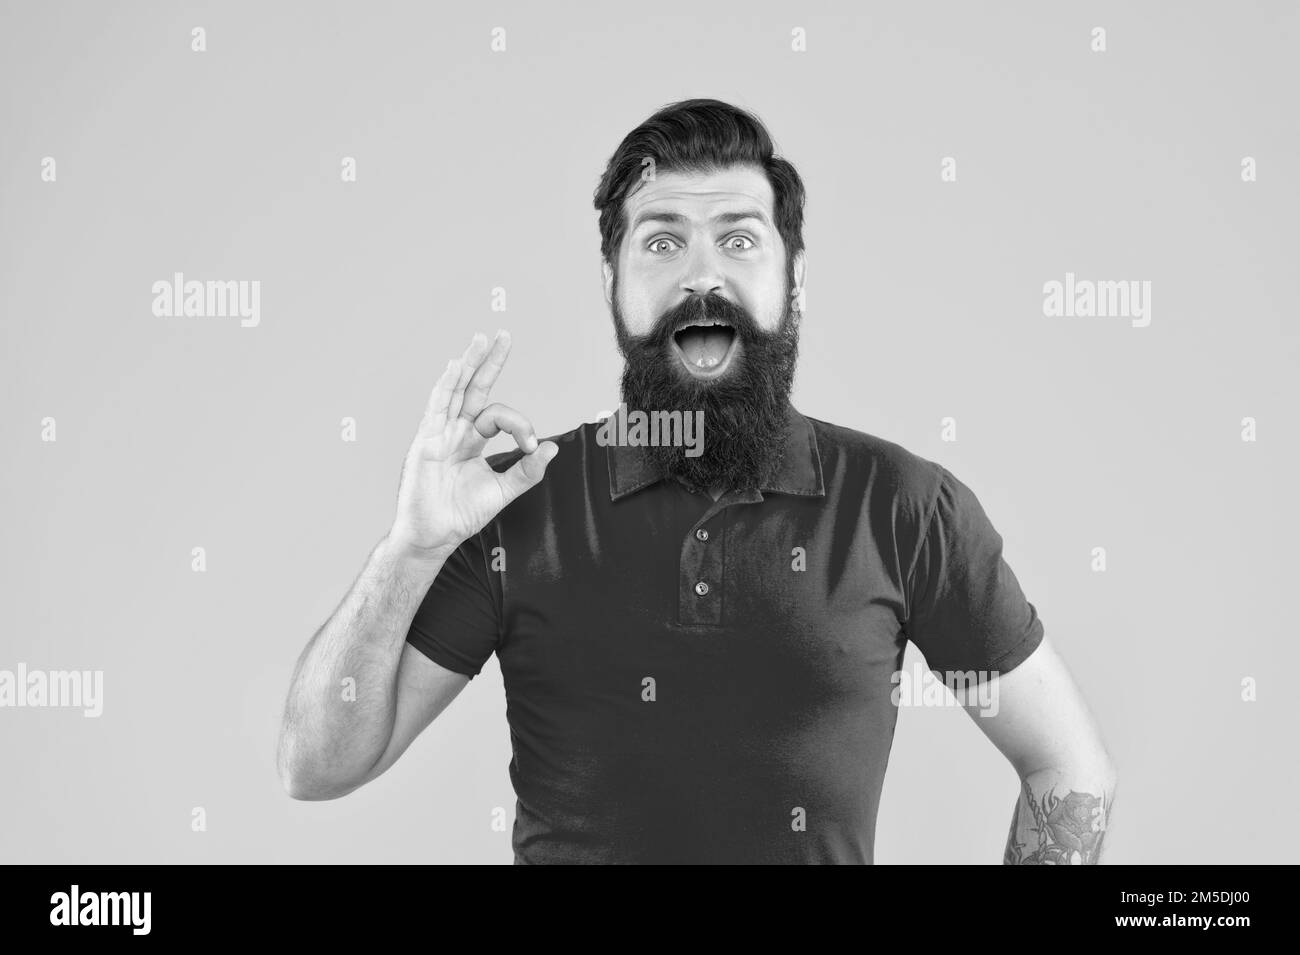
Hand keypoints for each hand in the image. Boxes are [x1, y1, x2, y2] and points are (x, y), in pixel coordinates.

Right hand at [388, 330, 556, 560]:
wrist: (433, 536)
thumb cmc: (461, 515)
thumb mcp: (502, 492)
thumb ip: (526, 471)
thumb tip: (552, 448)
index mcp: (472, 441)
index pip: (499, 416)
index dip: (520, 425)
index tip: (532, 446)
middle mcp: (455, 431)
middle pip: (474, 388)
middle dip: (489, 362)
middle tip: (504, 334)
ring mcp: (438, 433)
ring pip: (455, 390)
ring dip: (469, 363)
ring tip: (482, 339)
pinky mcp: (425, 441)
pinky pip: (436, 407)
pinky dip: (446, 386)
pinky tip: (457, 365)